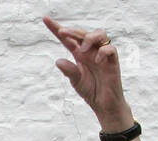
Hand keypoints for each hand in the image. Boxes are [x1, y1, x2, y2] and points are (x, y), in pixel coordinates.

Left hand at [43, 15, 132, 129]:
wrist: (104, 104)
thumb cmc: (91, 90)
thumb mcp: (76, 82)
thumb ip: (69, 71)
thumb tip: (58, 61)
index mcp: (79, 55)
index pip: (68, 39)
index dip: (56, 28)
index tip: (45, 19)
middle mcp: (91, 51)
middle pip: (83, 33)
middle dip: (72, 30)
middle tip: (61, 32)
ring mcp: (102, 55)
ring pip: (100, 34)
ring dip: (89, 38)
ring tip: (81, 50)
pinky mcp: (112, 61)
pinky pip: (110, 49)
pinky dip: (103, 52)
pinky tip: (97, 61)